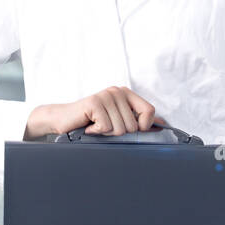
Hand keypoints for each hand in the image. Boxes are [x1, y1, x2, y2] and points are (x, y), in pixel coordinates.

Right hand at [25, 86, 167, 138]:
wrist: (63, 121)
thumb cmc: (91, 122)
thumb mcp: (117, 120)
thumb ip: (138, 121)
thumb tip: (160, 126)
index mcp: (126, 93)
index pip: (149, 111)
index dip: (143, 126)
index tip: (129, 129)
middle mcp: (117, 91)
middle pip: (134, 125)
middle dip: (118, 133)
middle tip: (103, 126)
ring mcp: (105, 95)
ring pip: (120, 128)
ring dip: (106, 133)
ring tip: (95, 126)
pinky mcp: (94, 103)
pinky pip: (107, 127)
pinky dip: (96, 132)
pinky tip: (89, 126)